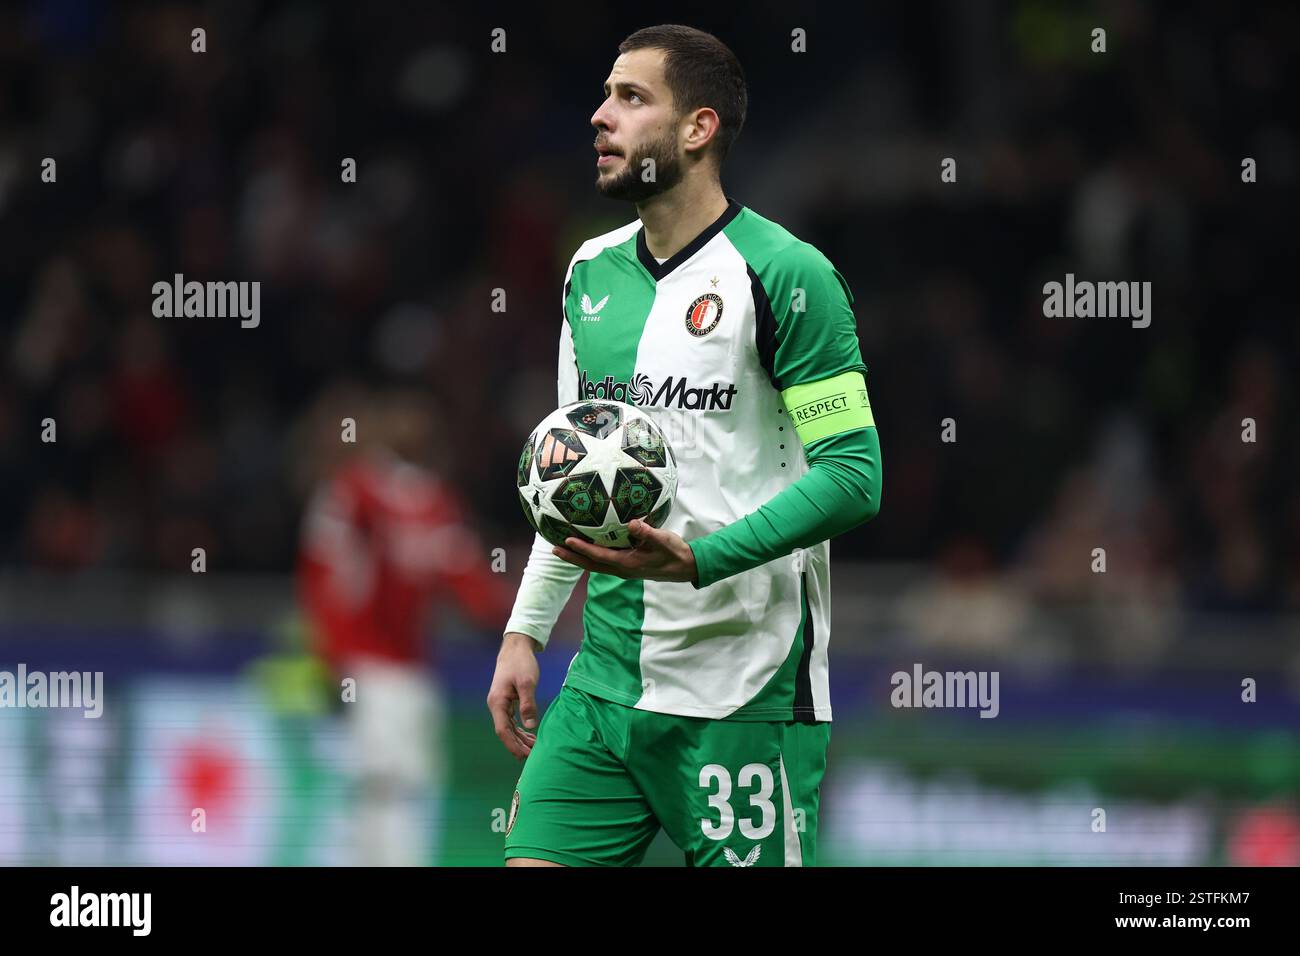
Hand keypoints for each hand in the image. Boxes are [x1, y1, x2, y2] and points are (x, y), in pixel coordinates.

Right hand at [486, 632, 541, 759]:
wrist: (516, 647)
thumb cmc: (521, 663)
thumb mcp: (527, 682)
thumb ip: (528, 704)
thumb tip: (531, 726)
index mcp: (497, 702)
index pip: (503, 730)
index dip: (513, 745)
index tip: (524, 756)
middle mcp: (496, 705)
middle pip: (505, 732)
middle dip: (518, 745)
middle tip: (532, 758)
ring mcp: (500, 704)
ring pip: (508, 727)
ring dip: (520, 739)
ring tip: (534, 749)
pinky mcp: (507, 701)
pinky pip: (511, 720)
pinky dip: (520, 730)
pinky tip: (530, 736)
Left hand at [552, 518, 697, 583]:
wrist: (685, 567)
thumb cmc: (674, 553)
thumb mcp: (663, 540)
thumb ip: (647, 532)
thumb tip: (633, 522)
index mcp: (628, 564)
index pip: (599, 556)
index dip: (582, 548)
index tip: (567, 539)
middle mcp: (622, 570)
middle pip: (591, 565)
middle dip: (572, 558)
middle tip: (554, 549)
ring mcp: (624, 570)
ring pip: (596, 566)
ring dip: (578, 559)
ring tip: (562, 550)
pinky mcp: (627, 567)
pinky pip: (603, 563)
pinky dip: (590, 557)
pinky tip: (586, 549)